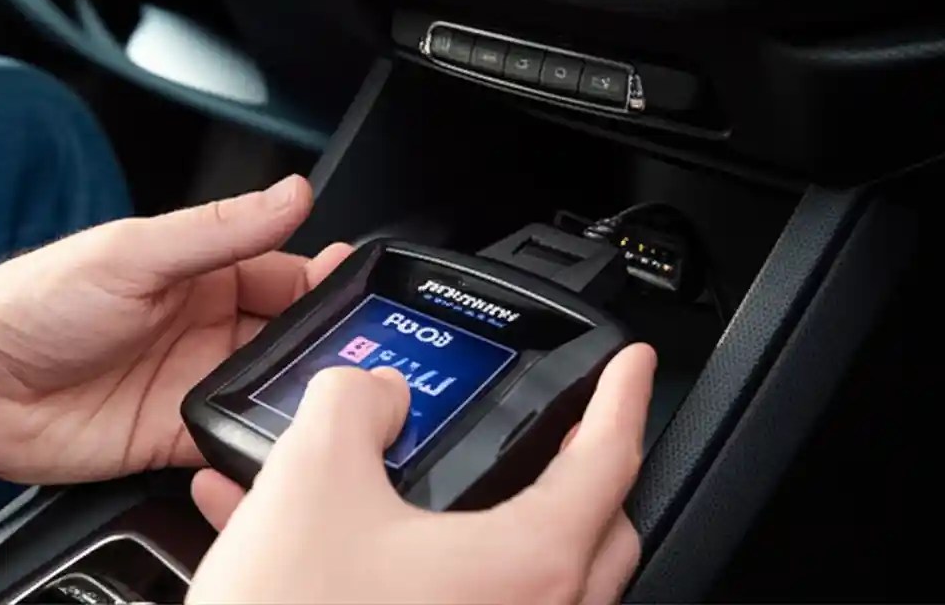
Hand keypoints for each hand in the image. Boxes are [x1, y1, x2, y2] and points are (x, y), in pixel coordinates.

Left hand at [0, 175, 352, 483]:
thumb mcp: (136, 253)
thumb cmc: (33, 302)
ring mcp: (191, 382)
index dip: (325, 284)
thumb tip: (292, 194)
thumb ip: (220, 230)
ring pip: (270, 391)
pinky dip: (260, 444)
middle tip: (362, 356)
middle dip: (324, 345)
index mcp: (199, 273)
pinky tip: (279, 441)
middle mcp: (203, 327)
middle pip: (286, 336)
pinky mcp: (174, 437)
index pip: (285, 274)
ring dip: (297, 395)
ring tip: (330, 400)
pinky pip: (233, 442)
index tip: (364, 295)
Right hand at [186, 343, 656, 604]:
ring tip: (449, 482)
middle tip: (565, 432)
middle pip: (596, 531)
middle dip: (585, 471)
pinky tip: (351, 544)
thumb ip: (354, 402)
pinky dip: (435, 568)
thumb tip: (372, 391)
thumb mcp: (311, 477)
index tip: (633, 367)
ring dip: (506, 521)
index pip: (608, 460)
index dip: (622, 397)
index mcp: (528, 563)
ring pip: (537, 577)